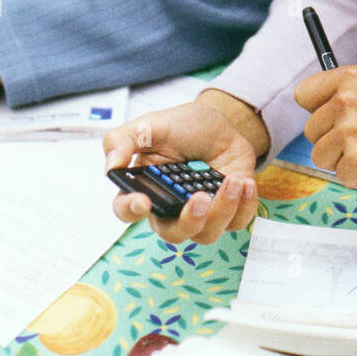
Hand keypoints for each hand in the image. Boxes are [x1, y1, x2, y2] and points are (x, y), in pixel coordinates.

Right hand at [103, 93, 265, 245]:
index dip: (131, 211)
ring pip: (207, 233)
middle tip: (199, 197)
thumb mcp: (151, 124)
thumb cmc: (183, 126)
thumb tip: (111, 165)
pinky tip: (244, 182)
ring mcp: (201, 212)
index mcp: (145, 187)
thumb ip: (125, 139)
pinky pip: (237, 223)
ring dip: (222, 210)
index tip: (143, 201)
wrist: (221, 122)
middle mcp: (170, 206)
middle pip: (172, 234)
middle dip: (188, 221)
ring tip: (233, 181)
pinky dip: (244, 206)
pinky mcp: (228, 210)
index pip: (126, 210)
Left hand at [295, 65, 356, 203]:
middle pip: (310, 129)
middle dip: (331, 139)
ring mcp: (350, 132)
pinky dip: (356, 176)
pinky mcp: (354, 163)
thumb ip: (345, 93)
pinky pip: (338, 174)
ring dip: (342, 159)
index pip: (304, 93)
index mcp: (351, 78)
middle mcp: (346, 101)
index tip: (332, 117)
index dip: (317, 109)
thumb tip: (311, 103)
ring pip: (320, 155)